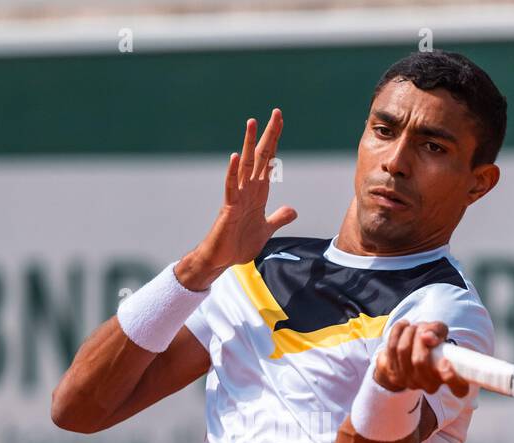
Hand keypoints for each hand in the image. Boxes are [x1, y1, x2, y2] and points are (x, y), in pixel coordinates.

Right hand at [176, 109, 297, 290]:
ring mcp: (237, 197)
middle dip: (268, 136)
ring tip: (252, 122)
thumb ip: (278, 218)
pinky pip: (231, 187)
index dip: (275, 142)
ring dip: (248, 144)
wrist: (221, 260)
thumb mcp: (266, 230)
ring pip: (244, 166)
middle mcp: (247, 190)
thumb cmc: (238, 244)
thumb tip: (292, 210)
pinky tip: (235, 156)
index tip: (280, 122)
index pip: (269, 162)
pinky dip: (232, 172)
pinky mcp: (228, 209)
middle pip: (259, 157)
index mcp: (258, 193)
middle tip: (275, 113)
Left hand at [374, 320, 470, 395]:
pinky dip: (397, 332)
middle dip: (418, 337)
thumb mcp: (440, 333)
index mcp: (449, 379)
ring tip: (413, 327)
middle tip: (422, 328)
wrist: (408, 355)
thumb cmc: (431, 344)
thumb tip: (427, 337)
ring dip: (408, 333)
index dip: (453, 378)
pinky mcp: (394, 376)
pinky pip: (391, 348)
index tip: (446, 362)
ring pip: (403, 351)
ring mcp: (411, 383)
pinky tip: (403, 326)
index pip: (459, 387)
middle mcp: (431, 386)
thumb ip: (437, 331)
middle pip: (420, 361)